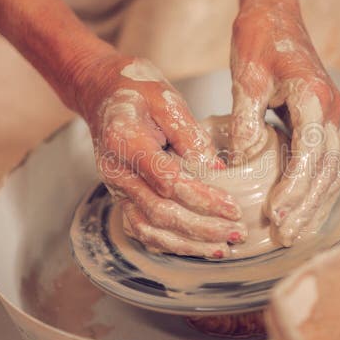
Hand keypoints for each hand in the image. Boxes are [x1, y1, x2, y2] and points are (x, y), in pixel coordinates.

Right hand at [75, 54, 246, 257]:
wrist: (103, 93)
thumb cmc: (138, 91)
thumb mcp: (168, 100)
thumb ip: (190, 134)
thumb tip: (218, 169)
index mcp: (126, 142)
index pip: (168, 181)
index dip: (202, 199)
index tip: (232, 207)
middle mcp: (116, 172)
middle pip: (160, 213)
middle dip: (201, 229)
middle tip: (236, 233)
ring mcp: (116, 189)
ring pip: (149, 230)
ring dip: (187, 245)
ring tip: (222, 248)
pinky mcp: (122, 198)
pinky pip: (142, 230)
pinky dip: (169, 244)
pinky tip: (196, 248)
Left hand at [230, 0, 339, 245]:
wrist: (276, 11)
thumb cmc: (258, 36)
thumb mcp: (246, 75)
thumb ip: (246, 119)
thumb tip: (243, 164)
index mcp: (313, 94)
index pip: (312, 149)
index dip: (296, 184)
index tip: (276, 210)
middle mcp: (331, 107)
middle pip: (330, 166)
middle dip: (309, 203)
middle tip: (286, 234)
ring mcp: (331, 114)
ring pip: (335, 168)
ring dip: (317, 201)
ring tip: (295, 231)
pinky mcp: (323, 120)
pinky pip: (329, 160)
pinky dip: (318, 187)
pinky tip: (303, 208)